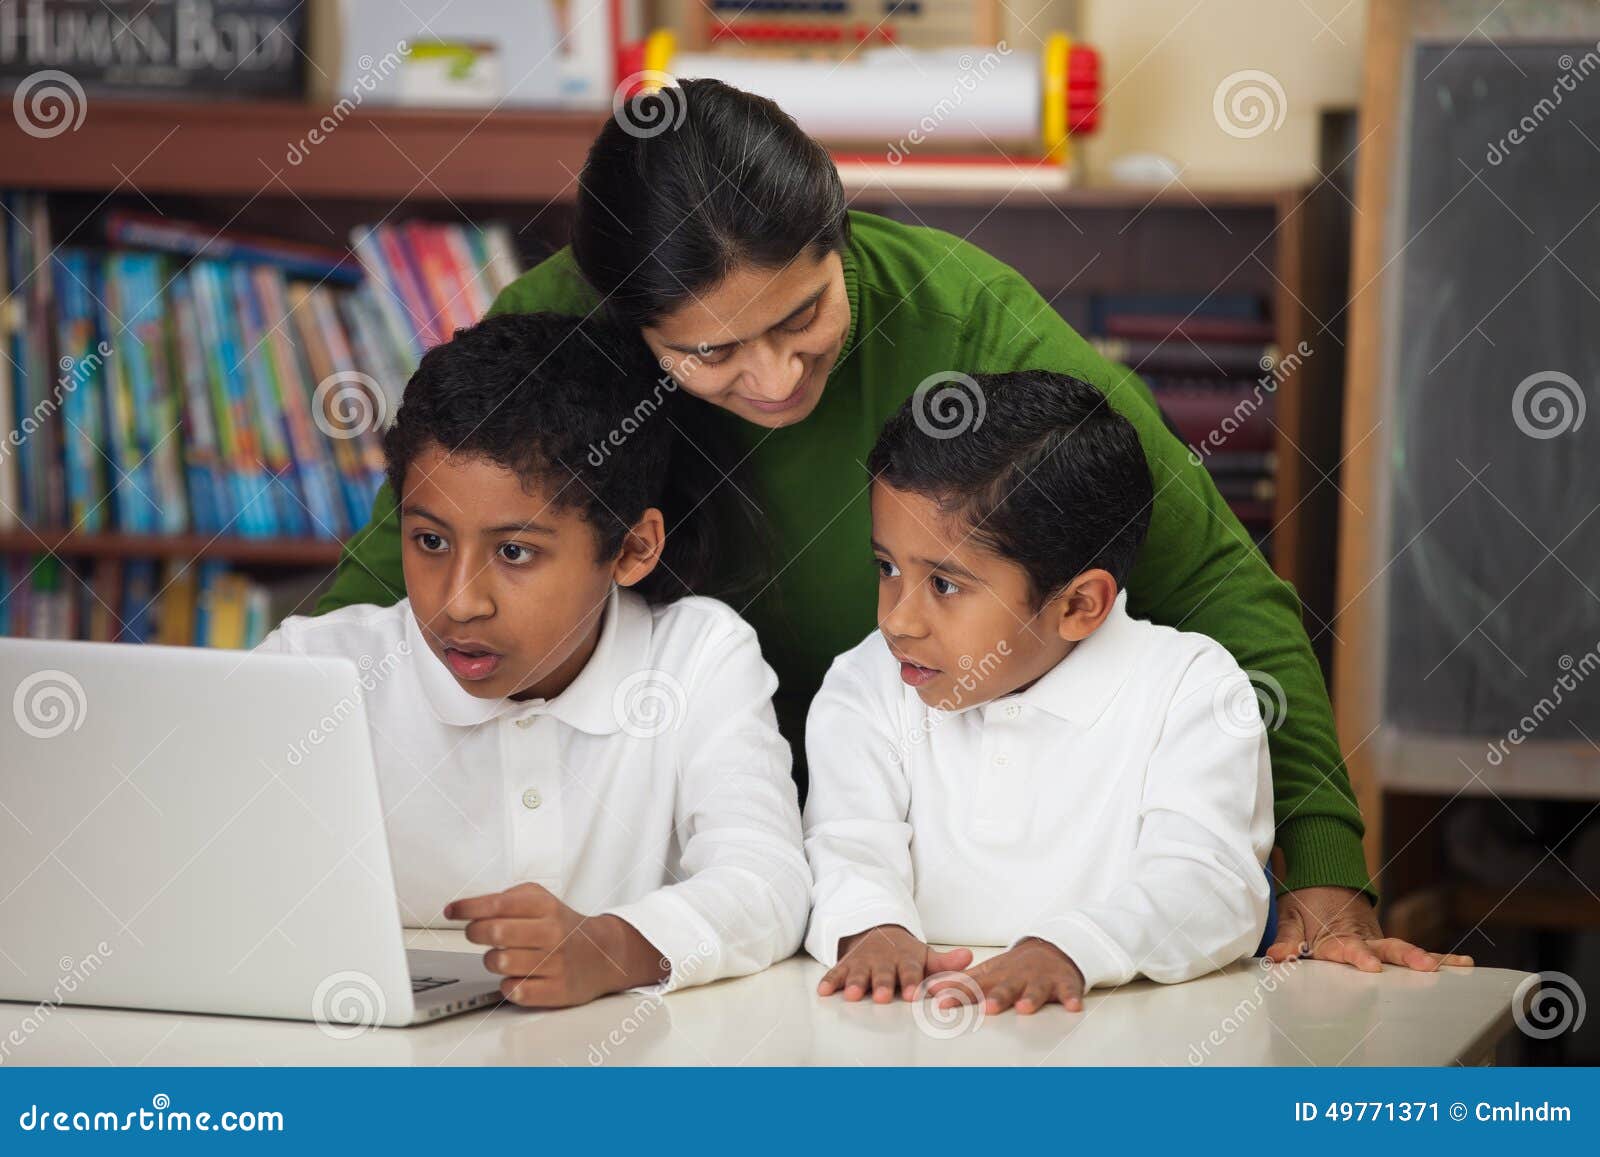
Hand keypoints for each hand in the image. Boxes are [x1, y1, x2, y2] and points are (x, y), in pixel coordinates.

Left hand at [444, 882, 668, 1006]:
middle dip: (475, 933)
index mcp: (546, 907)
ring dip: (492, 960)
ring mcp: (555, 963)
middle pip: (495, 932)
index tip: (452, 911)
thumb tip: (466, 908)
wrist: (605, 954)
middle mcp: (552, 933)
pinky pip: (513, 990)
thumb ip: (507, 898)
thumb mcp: (542, 900)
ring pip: (500, 963)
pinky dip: (508, 985)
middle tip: (475, 933)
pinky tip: (517, 977)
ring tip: (501, 956)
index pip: (497, 903)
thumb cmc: (562, 926)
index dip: (468, 908)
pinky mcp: (557, 990)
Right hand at [817, 924, 973, 1002]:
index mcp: (906, 959)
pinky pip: (836, 972)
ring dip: (854, 983)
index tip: (913, 993)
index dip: (912, 981)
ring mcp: (863, 962)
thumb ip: (946, 963)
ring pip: (859, 973)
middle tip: (881, 996)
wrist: (878, 933)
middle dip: (882, 984)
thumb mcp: (926, 956)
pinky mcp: (846, 965)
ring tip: (851, 995)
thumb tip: (969, 957)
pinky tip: (823, 991)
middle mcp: (884, 961)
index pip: (911, 971)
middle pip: (884, 974)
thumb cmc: (906, 954)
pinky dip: (829, 981)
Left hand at [924, 937, 1084, 1014]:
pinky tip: (1073, 1006)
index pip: (975, 986)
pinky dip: (1072, 997)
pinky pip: (1069, 991)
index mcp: (997, 976)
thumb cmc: (1015, 968)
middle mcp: (1017, 978)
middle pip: (1005, 988)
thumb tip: (931, 989)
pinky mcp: (1064, 984)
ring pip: (1035, 990)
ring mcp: (1041, 980)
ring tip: (1024, 1007)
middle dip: (997, 997)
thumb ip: (962, 984)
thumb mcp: (989, 973)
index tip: (943, 1002)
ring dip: (1030, 998)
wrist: (1052, 949)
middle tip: (987, 1008)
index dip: (959, 994)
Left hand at [1266, 885, 1473, 972]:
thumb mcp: (1290, 917)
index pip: (1346, 948)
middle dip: (1402, 957)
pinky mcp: (1386, 943)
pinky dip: (1439, 957)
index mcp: (1335, 936)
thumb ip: (1287, 938)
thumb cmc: (1304, 902)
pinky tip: (1464, 964)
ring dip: (1422, 958)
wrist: (1323, 877)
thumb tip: (1278, 955)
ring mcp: (1377, 940)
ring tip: (1442, 966)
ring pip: (1402, 949)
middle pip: (1384, 948)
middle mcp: (1361, 938)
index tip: (1370, 965)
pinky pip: (1412, 950)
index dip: (1356, 957)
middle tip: (1422, 965)